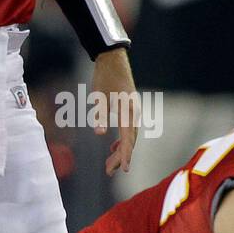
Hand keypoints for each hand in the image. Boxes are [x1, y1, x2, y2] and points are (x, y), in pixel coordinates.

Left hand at [91, 48, 138, 176]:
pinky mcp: (129, 110)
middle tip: (108, 172)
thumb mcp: (99, 96)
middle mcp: (134, 114)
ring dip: (119, 151)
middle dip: (120, 157)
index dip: (126, 155)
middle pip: (129, 141)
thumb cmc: (105, 77)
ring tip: (109, 165)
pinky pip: (127, 130)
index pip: (128, 139)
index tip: (125, 169)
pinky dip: (120, 140)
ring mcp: (133, 112)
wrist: (113, 60)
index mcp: (128, 112)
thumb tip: (99, 133)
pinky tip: (112, 147)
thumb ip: (100, 115)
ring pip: (129, 137)